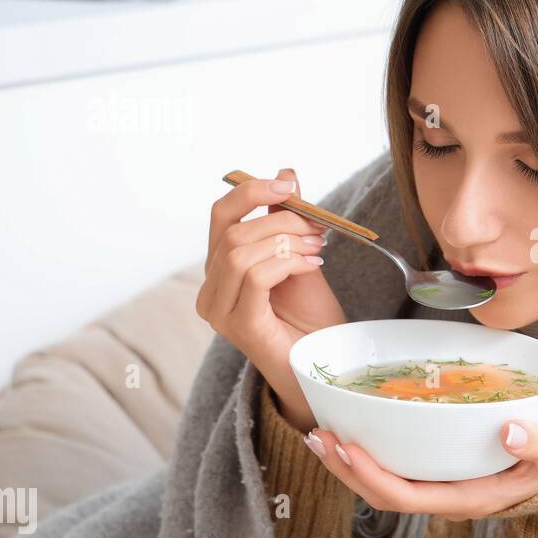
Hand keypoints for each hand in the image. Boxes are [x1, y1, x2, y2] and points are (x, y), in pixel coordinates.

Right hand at [196, 166, 347, 431]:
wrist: (326, 364)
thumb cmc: (311, 317)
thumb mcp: (300, 255)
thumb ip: (287, 219)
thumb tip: (285, 174)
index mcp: (220, 270)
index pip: (220, 216)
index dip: (251, 192)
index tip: (289, 186)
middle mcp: (211, 290)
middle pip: (230, 231)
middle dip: (279, 220)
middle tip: (317, 229)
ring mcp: (220, 311)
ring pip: (239, 252)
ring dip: (286, 241)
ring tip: (316, 250)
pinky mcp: (240, 326)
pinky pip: (254, 277)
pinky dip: (286, 262)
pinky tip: (311, 267)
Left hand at [303, 415, 537, 520]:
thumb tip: (509, 429)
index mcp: (467, 499)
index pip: (407, 497)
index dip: (372, 475)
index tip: (348, 446)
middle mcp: (446, 498)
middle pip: (383, 494)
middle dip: (347, 469)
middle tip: (319, 436)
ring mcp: (440, 486)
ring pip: (383, 484)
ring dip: (349, 462)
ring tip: (321, 434)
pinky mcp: (438, 471)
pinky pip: (395, 469)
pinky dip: (369, 452)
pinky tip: (352, 430)